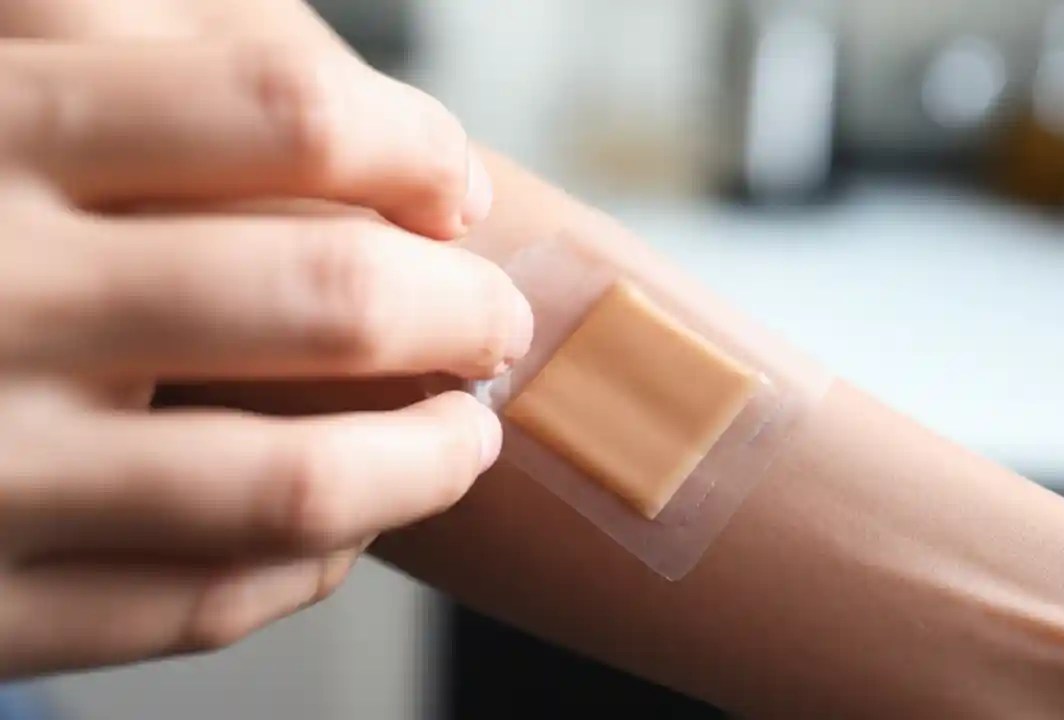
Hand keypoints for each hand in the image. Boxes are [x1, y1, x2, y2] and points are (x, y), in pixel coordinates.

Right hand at [0, 40, 529, 678]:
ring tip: (470, 434)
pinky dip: (304, 567)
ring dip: (423, 461)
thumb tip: (337, 99)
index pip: (280, 111)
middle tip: (500, 322)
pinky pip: (193, 607)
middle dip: (460, 312)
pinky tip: (344, 531)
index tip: (458, 187)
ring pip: (289, 483)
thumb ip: (125, 78)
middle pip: (324, 299)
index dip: (411, 146)